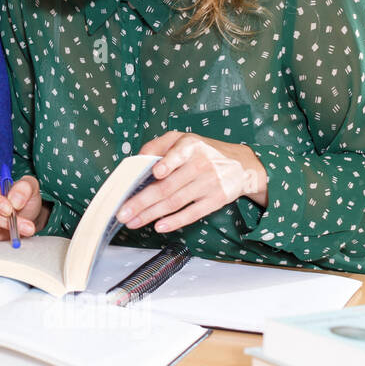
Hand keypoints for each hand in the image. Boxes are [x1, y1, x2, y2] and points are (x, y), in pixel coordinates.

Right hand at [0, 172, 47, 243]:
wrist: (23, 218)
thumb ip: (24, 188)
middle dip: (6, 221)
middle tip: (26, 226)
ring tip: (13, 228)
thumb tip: (15, 200)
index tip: (10, 209)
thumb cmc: (20, 200)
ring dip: (0, 230)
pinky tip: (2, 232)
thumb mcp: (29, 188)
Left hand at [116, 132, 268, 233]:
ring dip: (151, 214)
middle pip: (168, 186)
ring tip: (132, 221)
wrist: (241, 165)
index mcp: (191, 146)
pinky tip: (159, 226)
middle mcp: (201, 164)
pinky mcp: (216, 200)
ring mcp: (209, 183)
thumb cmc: (203, 151)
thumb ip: (157, 145)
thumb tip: (137, 159)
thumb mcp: (182, 139)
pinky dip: (175, 221)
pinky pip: (193, 213)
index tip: (156, 172)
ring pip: (176, 201)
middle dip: (142, 202)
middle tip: (123, 213)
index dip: (167, 163)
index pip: (178, 154)